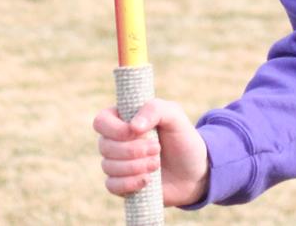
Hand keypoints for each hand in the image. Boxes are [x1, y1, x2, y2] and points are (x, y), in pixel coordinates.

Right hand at [93, 97, 210, 208]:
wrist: (194, 171)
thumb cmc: (183, 139)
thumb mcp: (175, 116)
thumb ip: (155, 110)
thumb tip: (133, 126)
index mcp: (124, 119)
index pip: (101, 121)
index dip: (115, 129)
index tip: (136, 132)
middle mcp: (116, 141)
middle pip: (105, 146)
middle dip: (132, 150)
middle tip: (157, 148)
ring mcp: (117, 164)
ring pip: (108, 166)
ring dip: (135, 166)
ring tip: (156, 164)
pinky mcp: (121, 184)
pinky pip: (111, 185)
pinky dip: (129, 183)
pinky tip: (147, 180)